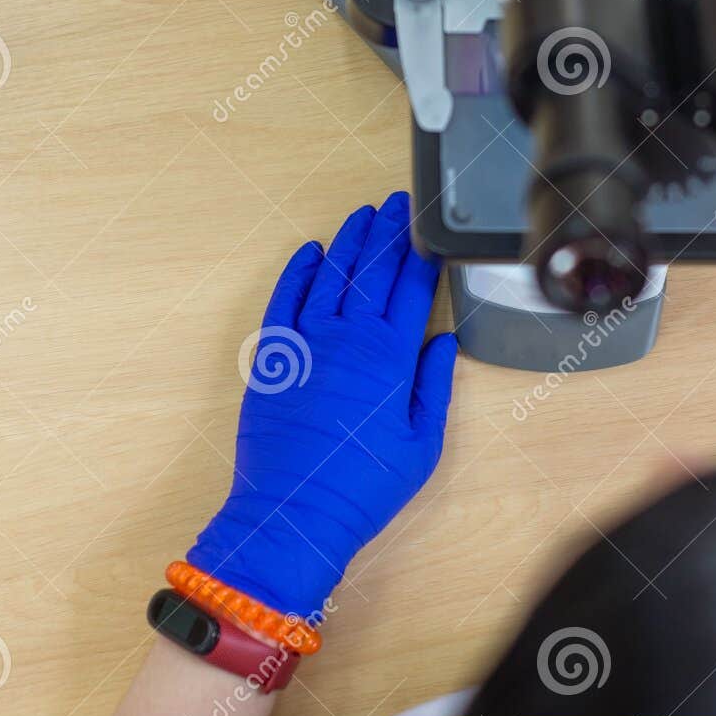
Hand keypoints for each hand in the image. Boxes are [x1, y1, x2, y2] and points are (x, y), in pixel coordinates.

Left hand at [188, 192, 457, 617]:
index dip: (421, 254)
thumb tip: (443, 344)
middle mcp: (348, 337)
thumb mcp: (422, 443)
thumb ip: (434, 386)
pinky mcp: (273, 357)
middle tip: (398, 204)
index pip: (411, 288)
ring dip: (349, 242)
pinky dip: (298, 273)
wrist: (295, 511)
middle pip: (372, 271)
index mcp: (390, 356)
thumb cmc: (363, 485)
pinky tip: (311, 253)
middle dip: (388, 233)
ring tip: (363, 215)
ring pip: (331, 276)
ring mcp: (306, 342)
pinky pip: (285, 301)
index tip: (428, 230)